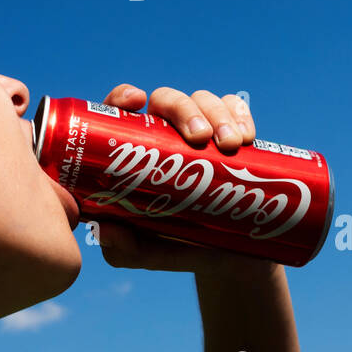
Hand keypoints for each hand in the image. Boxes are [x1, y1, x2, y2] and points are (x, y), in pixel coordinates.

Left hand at [90, 85, 276, 279]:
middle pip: (167, 100)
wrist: (234, 255)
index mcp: (138, 150)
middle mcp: (168, 132)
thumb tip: (104, 231)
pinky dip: (240, 114)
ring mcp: (203, 129)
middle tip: (199, 138)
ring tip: (231, 145)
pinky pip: (235, 107)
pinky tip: (247, 136)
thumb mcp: (149, 253)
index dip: (123, 96)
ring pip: (203, 101)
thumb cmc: (180, 245)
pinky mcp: (235, 132)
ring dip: (218, 115)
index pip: (122, 112)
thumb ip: (124, 249)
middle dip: (184, 109)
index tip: (136, 101)